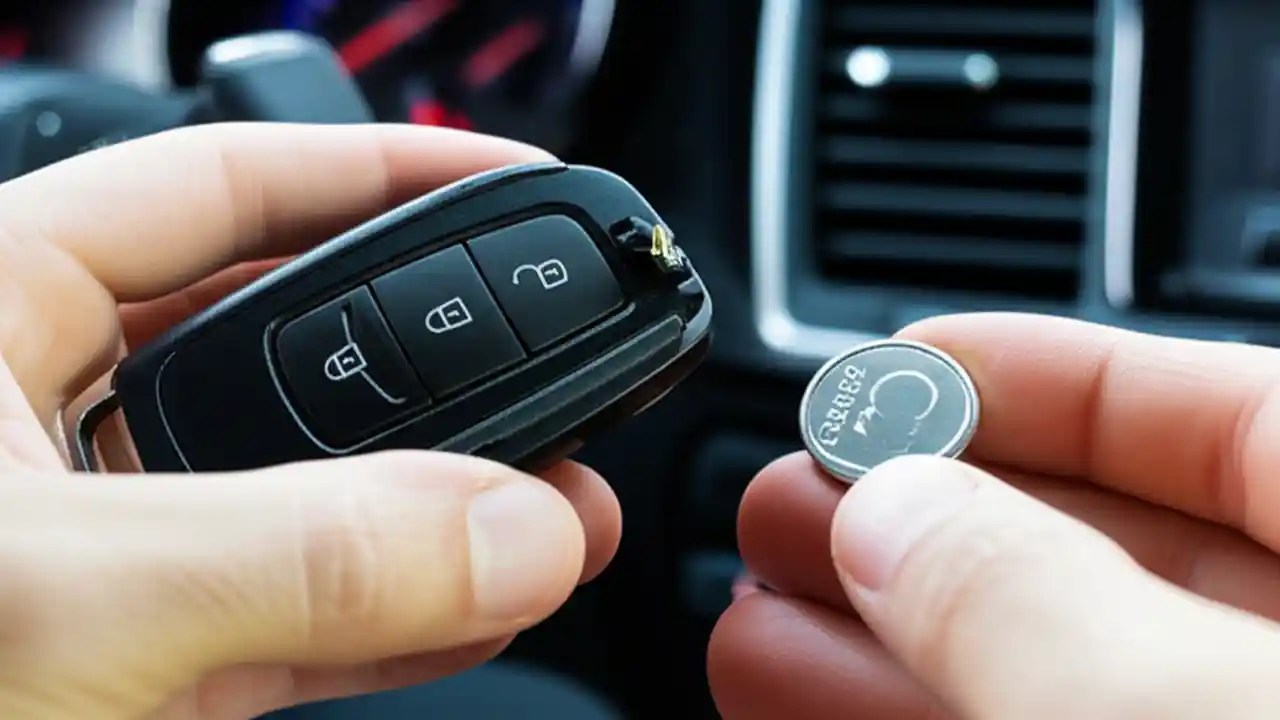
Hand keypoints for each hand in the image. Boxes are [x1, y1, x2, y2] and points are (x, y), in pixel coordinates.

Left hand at [0, 123, 620, 718]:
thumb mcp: (54, 604)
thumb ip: (302, 556)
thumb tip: (512, 527)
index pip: (221, 191)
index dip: (378, 175)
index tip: (511, 189)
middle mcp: (54, 421)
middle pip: (289, 350)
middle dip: (437, 373)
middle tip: (556, 381)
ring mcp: (105, 552)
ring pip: (308, 499)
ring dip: (442, 512)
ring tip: (558, 516)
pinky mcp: (130, 665)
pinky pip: (295, 615)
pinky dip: (397, 614)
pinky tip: (486, 600)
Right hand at [709, 313, 1279, 718]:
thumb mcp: (1217, 708)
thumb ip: (1043, 600)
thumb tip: (896, 512)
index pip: (1233, 412)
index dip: (1054, 376)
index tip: (912, 363)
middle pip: (1119, 554)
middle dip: (929, 522)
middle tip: (797, 505)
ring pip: (1062, 675)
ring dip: (892, 639)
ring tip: (754, 621)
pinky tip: (809, 704)